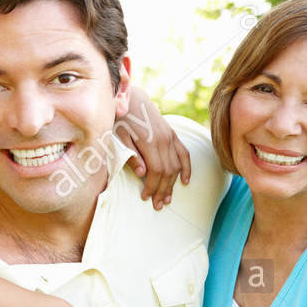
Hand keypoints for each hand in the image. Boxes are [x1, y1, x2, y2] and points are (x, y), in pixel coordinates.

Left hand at [117, 88, 189, 208]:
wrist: (131, 100)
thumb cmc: (120, 120)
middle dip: (162, 190)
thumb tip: (142, 173)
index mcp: (150, 142)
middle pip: (168, 171)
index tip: (145, 197)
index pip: (156, 170)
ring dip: (172, 184)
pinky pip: (184, 153)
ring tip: (167, 199)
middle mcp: (164, 140)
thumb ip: (130, 154)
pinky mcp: (173, 135)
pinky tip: (185, 181)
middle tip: (157, 205)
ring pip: (176, 166)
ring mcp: (170, 137)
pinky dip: (186, 168)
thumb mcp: (119, 137)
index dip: (152, 186)